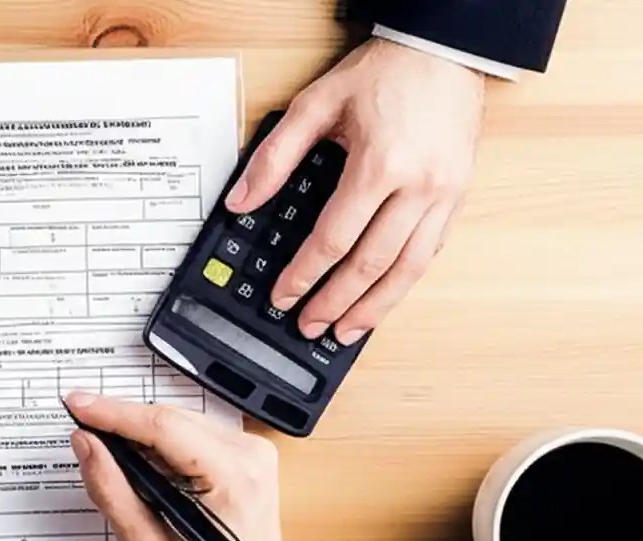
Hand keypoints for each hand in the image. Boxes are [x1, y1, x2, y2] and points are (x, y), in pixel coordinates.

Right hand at [65, 392, 297, 540]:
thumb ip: (112, 491)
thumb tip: (86, 444)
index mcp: (231, 477)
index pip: (162, 425)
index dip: (113, 412)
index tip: (78, 405)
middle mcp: (249, 454)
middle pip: (170, 417)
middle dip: (123, 421)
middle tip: (84, 432)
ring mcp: (252, 450)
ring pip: (179, 420)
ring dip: (142, 432)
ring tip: (113, 456)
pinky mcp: (246, 452)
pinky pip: (193, 431)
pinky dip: (162, 442)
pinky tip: (145, 464)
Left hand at [226, 38, 483, 345]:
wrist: (444, 49)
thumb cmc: (385, 73)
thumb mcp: (315, 104)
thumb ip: (275, 157)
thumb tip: (242, 201)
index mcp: (381, 164)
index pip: (334, 239)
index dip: (305, 275)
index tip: (284, 296)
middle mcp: (419, 186)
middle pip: (372, 264)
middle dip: (337, 302)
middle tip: (309, 326)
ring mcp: (445, 195)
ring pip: (410, 269)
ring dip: (377, 308)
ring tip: (347, 331)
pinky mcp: (459, 196)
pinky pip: (431, 252)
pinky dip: (406, 283)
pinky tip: (385, 299)